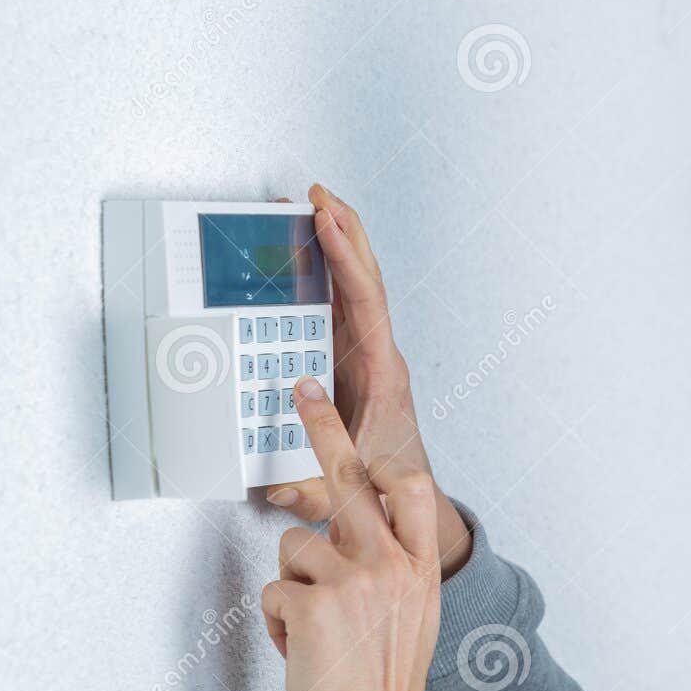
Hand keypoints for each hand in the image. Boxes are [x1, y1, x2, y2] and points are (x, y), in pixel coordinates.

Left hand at [260, 376, 441, 690]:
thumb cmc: (387, 686)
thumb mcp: (414, 618)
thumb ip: (395, 570)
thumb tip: (352, 533)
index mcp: (420, 568)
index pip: (411, 491)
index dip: (384, 461)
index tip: (364, 441)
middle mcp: (390, 564)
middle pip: (350, 477)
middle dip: (323, 425)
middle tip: (302, 389)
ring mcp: (352, 580)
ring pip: (293, 545)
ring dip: (292, 585)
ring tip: (314, 629)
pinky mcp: (311, 602)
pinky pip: (272, 591)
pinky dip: (277, 622)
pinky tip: (300, 650)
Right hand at [267, 185, 471, 577]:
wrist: (411, 497)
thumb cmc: (387, 485)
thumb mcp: (350, 487)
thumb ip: (315, 489)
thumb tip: (280, 488)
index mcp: (383, 369)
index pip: (366, 301)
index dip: (346, 259)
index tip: (327, 221)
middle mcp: (380, 352)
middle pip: (365, 278)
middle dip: (343, 232)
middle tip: (316, 192)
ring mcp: (367, 353)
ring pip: (354, 286)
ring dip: (335, 246)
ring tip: (309, 206)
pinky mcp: (352, 359)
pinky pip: (340, 305)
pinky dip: (325, 275)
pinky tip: (306, 254)